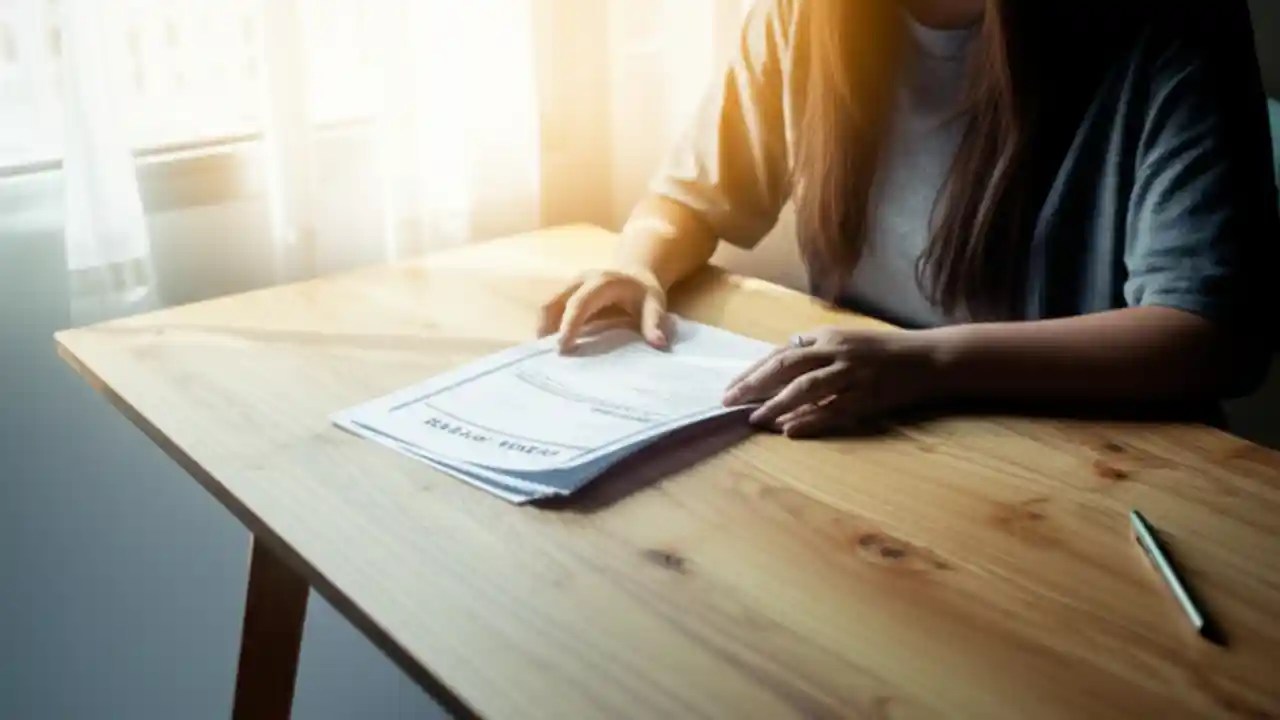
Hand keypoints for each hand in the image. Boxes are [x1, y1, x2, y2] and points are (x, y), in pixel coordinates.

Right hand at [537, 267, 670, 351]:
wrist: (636, 274)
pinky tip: (550, 349)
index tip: (563, 347)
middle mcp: (580, 281)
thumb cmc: (644, 292)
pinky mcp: (564, 295)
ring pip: (548, 307)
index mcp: (602, 282)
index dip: (569, 324)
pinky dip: (548, 329)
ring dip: (544, 330)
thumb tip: (658, 344)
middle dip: (548, 329)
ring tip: (545, 357)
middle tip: (549, 357)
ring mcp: (569, 286)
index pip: (580, 303)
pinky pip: (550, 311)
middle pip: (554, 303)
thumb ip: (655, 322)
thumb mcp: (655, 303)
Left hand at [721, 327, 944, 437]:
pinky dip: (810, 420)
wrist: (928, 358)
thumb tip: (781, 364)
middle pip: (786, 366)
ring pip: (806, 388)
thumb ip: (815, 351)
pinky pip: (833, 410)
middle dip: (754, 384)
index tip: (731, 387)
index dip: (754, 371)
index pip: (781, 353)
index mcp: (828, 337)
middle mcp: (836, 351)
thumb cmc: (884, 351)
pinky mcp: (868, 396)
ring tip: (754, 419)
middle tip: (728, 401)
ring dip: (776, 404)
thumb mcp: (847, 342)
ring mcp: (852, 374)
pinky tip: (789, 430)